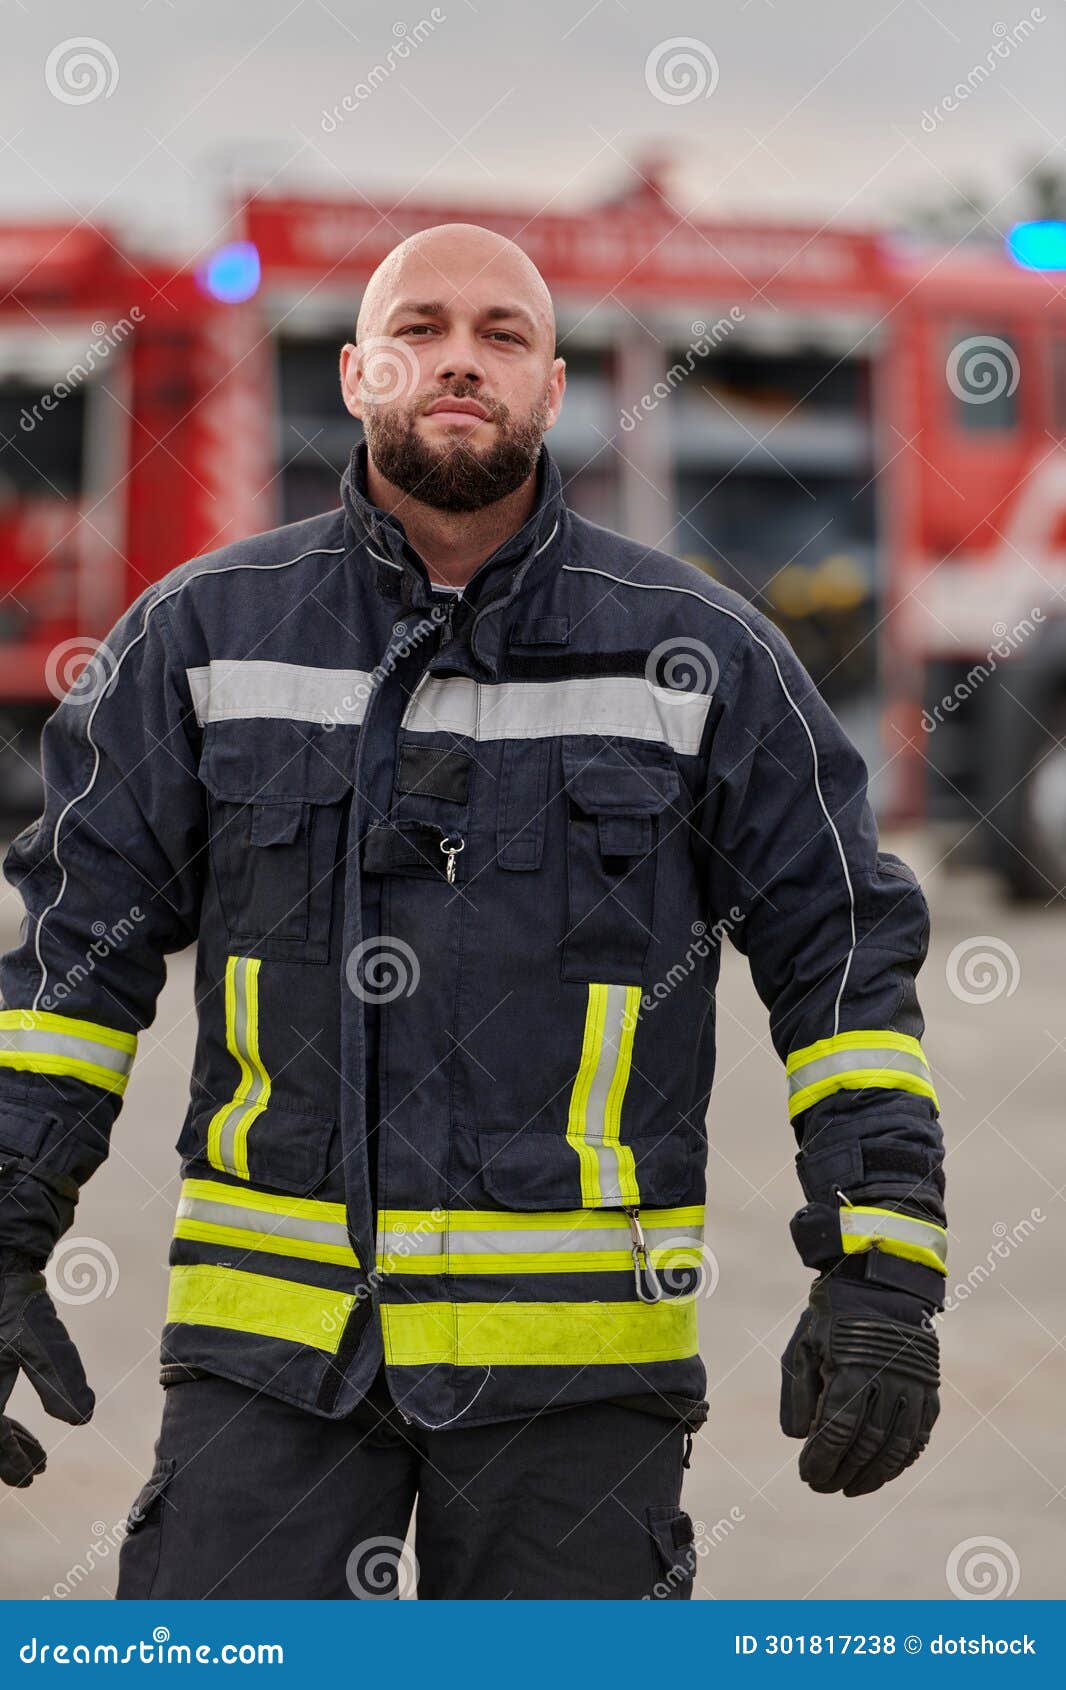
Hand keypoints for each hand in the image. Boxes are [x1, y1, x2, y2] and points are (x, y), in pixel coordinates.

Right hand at [0, 1258, 94, 1486]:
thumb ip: (60, 1381)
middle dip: (7, 1459)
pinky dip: (1, 1424)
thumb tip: (82, 1419)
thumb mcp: (43, 1343)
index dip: (12, 1463)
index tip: (36, 1474)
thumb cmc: (15, 1304)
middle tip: (36, 1472)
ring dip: (5, 1443)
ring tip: (35, 1456)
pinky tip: (19, 1429)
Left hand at [780, 1276, 938, 1497]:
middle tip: (822, 1487)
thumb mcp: (804, 1345)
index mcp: (850, 1368)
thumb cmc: (833, 1315)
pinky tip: (883, 1471)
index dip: (820, 1460)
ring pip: (896, 1448)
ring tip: (850, 1488)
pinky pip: (919, 1436)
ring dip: (872, 1475)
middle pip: (865, 1445)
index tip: (806, 1476)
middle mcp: (886, 1381)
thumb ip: (798, 1392)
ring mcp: (913, 1386)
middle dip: (841, 1472)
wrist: (881, 1282)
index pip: (836, 1431)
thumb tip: (799, 1438)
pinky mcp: (930, 1390)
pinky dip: (901, 1460)